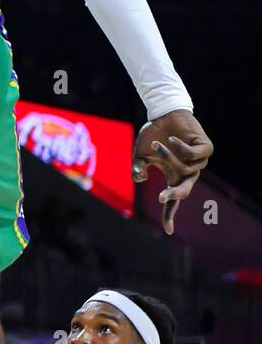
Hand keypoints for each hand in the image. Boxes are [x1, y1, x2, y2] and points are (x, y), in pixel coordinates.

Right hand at [134, 109, 212, 234]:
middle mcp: (188, 171)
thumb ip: (138, 167)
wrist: (164, 113)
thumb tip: (139, 178)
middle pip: (184, 190)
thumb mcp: (140, 154)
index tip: (169, 230)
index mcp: (174, 175)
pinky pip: (194, 155)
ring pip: (185, 168)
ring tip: (157, 144)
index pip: (173, 199)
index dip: (170, 214)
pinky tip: (173, 139)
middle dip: (174, 195)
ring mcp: (199, 161)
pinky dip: (181, 148)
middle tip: (161, 197)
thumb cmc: (153, 134)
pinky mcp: (205, 149)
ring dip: (167, 156)